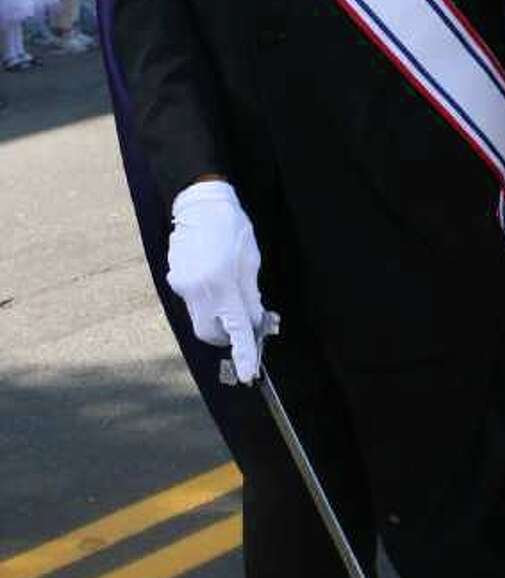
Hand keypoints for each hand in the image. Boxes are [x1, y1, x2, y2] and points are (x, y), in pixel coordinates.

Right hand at [166, 179, 263, 381]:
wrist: (199, 203)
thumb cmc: (231, 229)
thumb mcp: (251, 262)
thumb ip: (251, 297)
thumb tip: (256, 323)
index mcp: (223, 284)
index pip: (236, 330)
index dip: (244, 354)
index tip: (248, 375)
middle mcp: (198, 290)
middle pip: (210, 333)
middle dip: (226, 334)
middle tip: (243, 320)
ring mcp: (182, 285)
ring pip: (200, 319)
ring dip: (217, 316)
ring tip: (229, 290)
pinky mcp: (174, 279)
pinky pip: (193, 300)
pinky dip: (206, 299)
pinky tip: (214, 275)